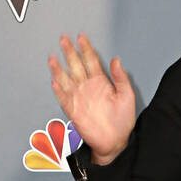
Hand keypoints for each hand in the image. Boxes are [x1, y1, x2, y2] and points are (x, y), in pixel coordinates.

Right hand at [48, 32, 134, 164]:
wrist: (115, 142)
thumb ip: (121, 78)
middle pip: (76, 65)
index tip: (82, 37)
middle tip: (64, 39)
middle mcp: (88, 88)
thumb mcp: (127, 96)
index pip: (91, 61)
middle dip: (70, 52)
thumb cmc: (122, 121)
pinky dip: (59, 91)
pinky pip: (64, 99)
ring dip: (59, 69)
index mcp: (100, 82)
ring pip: (66, 79)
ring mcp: (79, 98)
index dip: (86, 48)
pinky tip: (54, 82)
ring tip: (53, 57)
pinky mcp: (74, 111)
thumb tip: (116, 61)